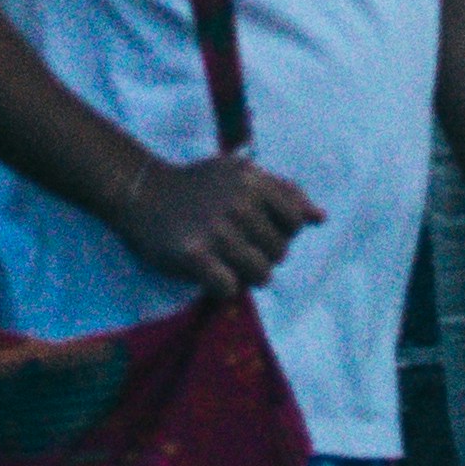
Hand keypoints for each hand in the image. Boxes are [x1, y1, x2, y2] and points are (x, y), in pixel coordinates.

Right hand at [111, 148, 319, 301]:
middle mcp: (238, 202)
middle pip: (279, 253)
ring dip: (244, 276)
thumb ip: (284, 193)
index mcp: (252, 179)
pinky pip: (230, 289)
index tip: (255, 227)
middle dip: (261, 255)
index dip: (279, 231)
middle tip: (233, 244)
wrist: (143, 193)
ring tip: (224, 261)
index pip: (294, 222)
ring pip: (260, 275)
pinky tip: (207, 271)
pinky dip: (222, 287)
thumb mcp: (241, 176)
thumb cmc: (199, 186)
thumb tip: (321, 218)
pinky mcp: (194, 255)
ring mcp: (216, 229)